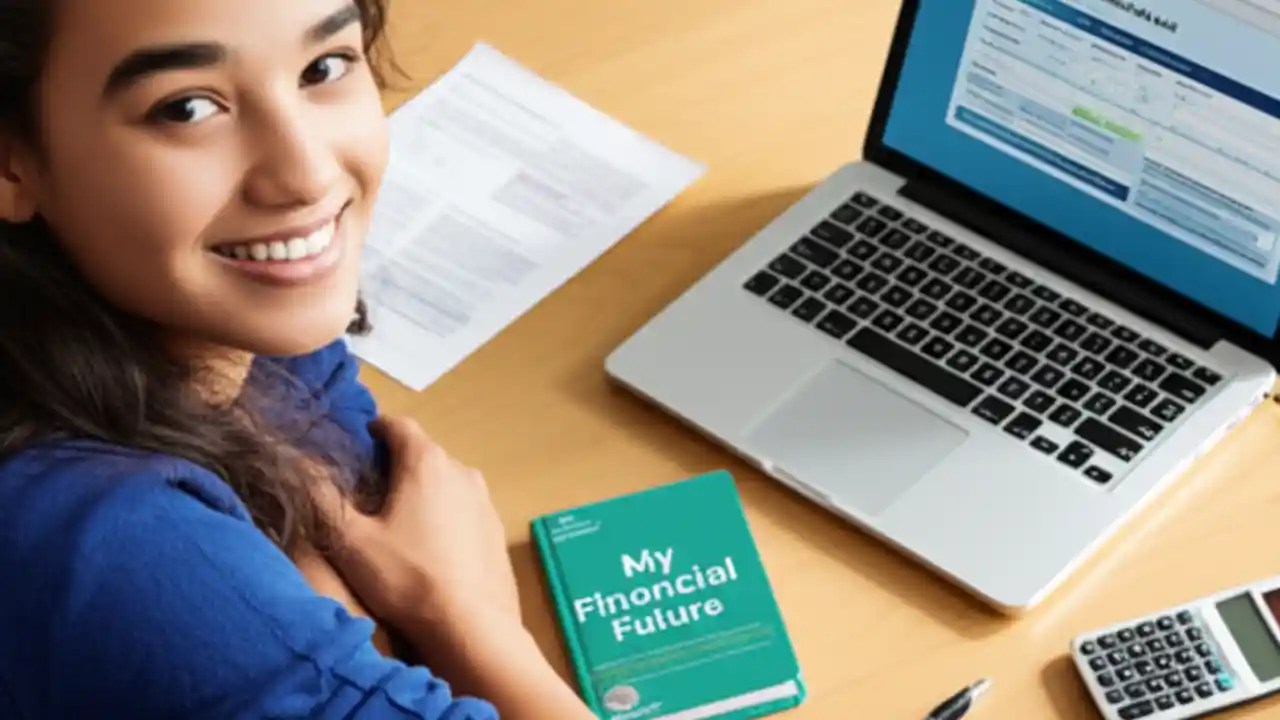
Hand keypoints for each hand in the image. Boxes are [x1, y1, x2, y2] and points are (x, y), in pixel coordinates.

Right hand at [318, 416, 520, 637]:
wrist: (471, 624)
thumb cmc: (407, 577)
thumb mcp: (352, 541)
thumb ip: (324, 500)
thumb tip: (303, 467)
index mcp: (426, 462)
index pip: (398, 425)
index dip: (373, 430)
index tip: (356, 446)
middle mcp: (462, 469)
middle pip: (423, 452)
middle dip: (396, 464)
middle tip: (369, 492)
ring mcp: (485, 499)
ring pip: (446, 481)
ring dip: (423, 491)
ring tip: (399, 522)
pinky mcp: (497, 528)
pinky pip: (464, 508)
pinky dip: (446, 515)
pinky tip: (432, 546)